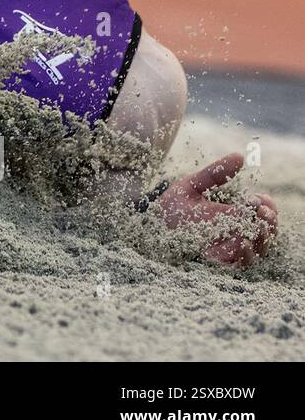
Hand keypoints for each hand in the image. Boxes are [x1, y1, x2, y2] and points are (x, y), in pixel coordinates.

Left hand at [156, 153, 277, 266]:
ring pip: (257, 251)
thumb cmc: (173, 204)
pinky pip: (237, 264)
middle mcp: (235, 233)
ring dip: (260, 238)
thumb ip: (215, 173)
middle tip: (261, 211)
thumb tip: (239, 156)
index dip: (268, 207)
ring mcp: (228, 248)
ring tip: (255, 226)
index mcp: (234, 214)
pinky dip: (244, 255)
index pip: (263, 214)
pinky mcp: (217, 261)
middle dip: (269, 223)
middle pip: (266, 234)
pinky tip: (242, 242)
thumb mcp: (193, 184)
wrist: (150, 225)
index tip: (261, 198)